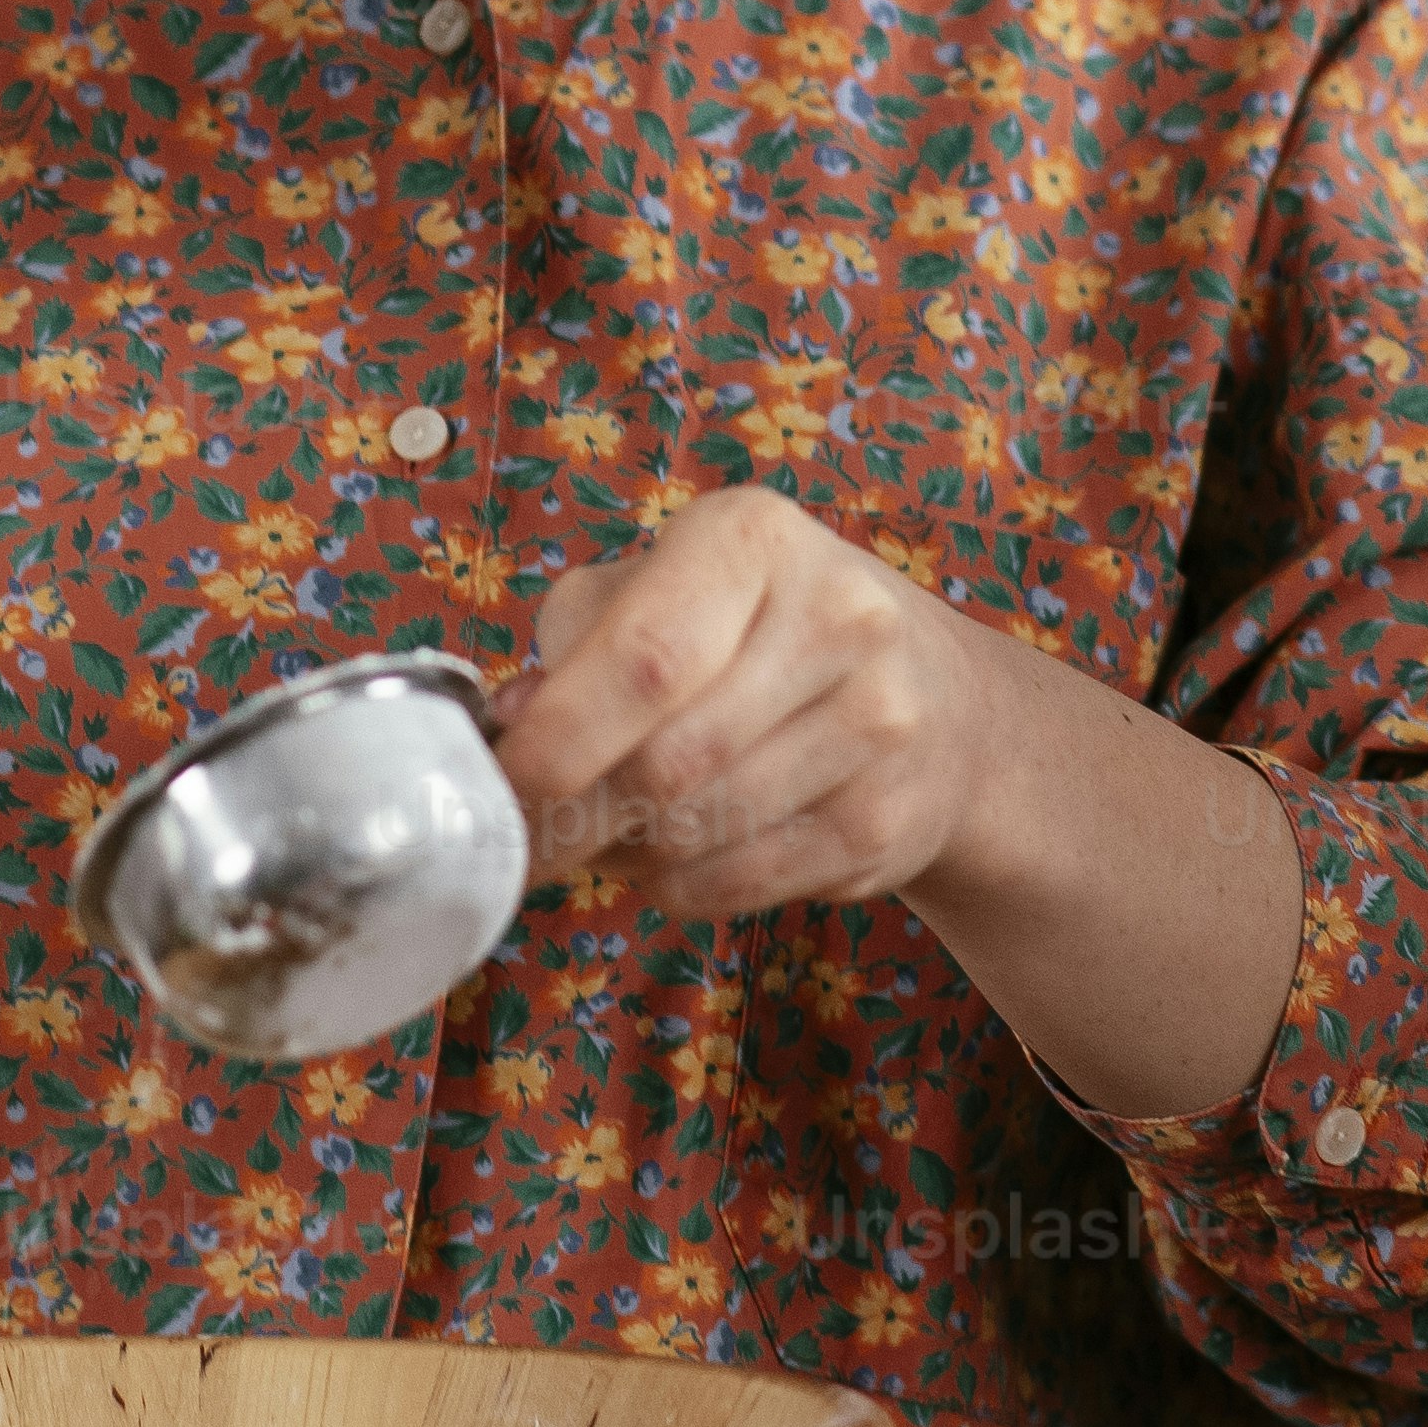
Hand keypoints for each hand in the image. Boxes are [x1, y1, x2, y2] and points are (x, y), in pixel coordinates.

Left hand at [486, 486, 1030, 924]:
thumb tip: (508, 727)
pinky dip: (675, 886)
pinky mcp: (887, 821)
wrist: (934, 698)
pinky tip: (672, 856)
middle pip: (664, 765)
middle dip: (572, 816)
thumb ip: (577, 643)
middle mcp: (836, 618)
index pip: (642, 660)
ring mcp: (878, 725)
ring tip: (612, 829)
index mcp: (753, 540)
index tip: (493, 790)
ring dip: (624, 853)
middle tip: (528, 834)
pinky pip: (736, 886)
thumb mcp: (666, 589)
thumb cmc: (753, 633)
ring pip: (695, 835)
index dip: (553, 743)